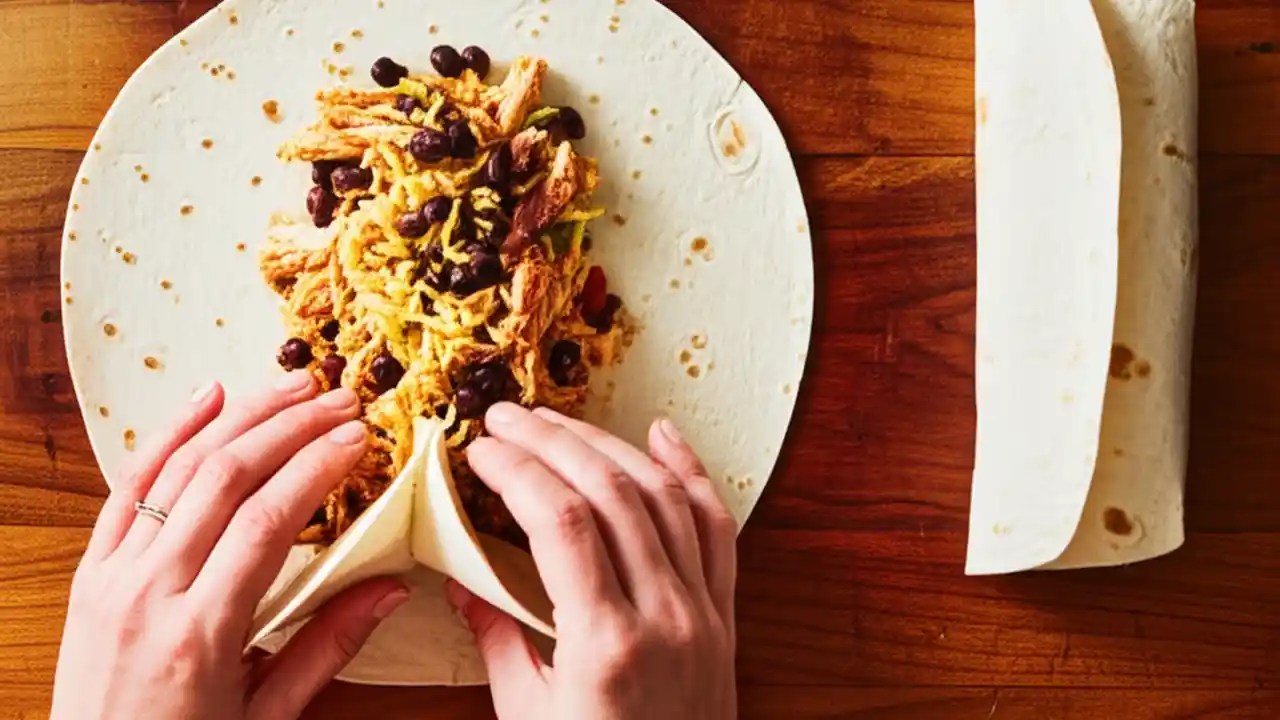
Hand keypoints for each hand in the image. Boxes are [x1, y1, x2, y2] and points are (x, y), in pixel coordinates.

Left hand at [52, 373, 408, 719]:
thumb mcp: (267, 717)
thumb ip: (329, 647)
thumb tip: (393, 587)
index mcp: (201, 633)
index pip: (268, 522)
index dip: (316, 469)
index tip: (358, 438)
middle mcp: (148, 592)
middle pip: (226, 478)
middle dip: (290, 428)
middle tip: (340, 400)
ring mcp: (111, 576)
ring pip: (179, 469)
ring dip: (241, 417)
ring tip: (293, 386)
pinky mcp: (89, 571)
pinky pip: (127, 487)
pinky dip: (167, 434)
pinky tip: (207, 397)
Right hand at [449, 404, 737, 719]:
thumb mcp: (527, 717)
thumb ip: (496, 639)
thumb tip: (459, 578)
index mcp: (606, 646)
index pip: (561, 521)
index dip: (517, 469)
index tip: (481, 448)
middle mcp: (664, 617)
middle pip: (611, 493)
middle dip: (553, 441)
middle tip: (507, 417)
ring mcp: (703, 612)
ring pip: (662, 496)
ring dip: (608, 445)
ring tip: (559, 421)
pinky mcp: (724, 616)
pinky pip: (716, 526)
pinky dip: (689, 472)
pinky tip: (660, 435)